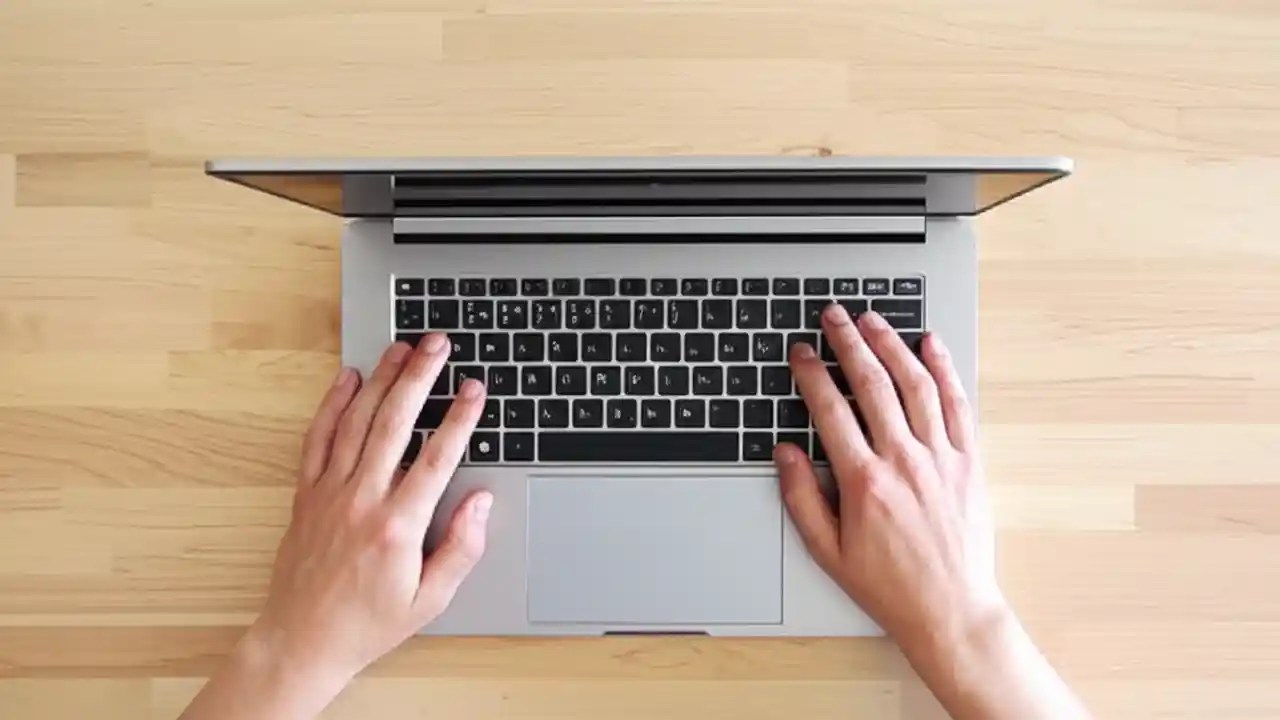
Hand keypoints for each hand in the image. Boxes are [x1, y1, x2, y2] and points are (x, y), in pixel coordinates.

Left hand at [183, 334, 490, 719]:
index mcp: (398, 526)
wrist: (303, 641)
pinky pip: (317, 438)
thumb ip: (462, 547)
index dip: (460, 417)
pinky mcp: (306, 495)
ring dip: (381, 379)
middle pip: (394, 423)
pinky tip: (348, 379)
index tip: (475, 389)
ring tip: (401, 348)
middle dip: (419, 377)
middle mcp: (361, 501)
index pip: (437, 457)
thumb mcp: (431, 599)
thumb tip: (481, 501)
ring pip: (356, 421)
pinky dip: (331, 404)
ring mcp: (329, 493)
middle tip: (438, 344)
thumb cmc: (370, 624)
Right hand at [776, 305, 1088, 719]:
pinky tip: (931, 345)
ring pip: (915, 384)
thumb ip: (802, 497)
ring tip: (873, 320)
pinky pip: (957, 404)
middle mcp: (903, 461)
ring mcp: (940, 458)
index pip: (830, 410)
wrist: (950, 610)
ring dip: (892, 345)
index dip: (812, 374)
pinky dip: (945, 369)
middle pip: (872, 384)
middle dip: (848, 342)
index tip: (802, 353)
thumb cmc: (889, 585)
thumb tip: (785, 453)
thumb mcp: (827, 551)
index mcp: (864, 482)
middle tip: (833, 317)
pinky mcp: (969, 462)